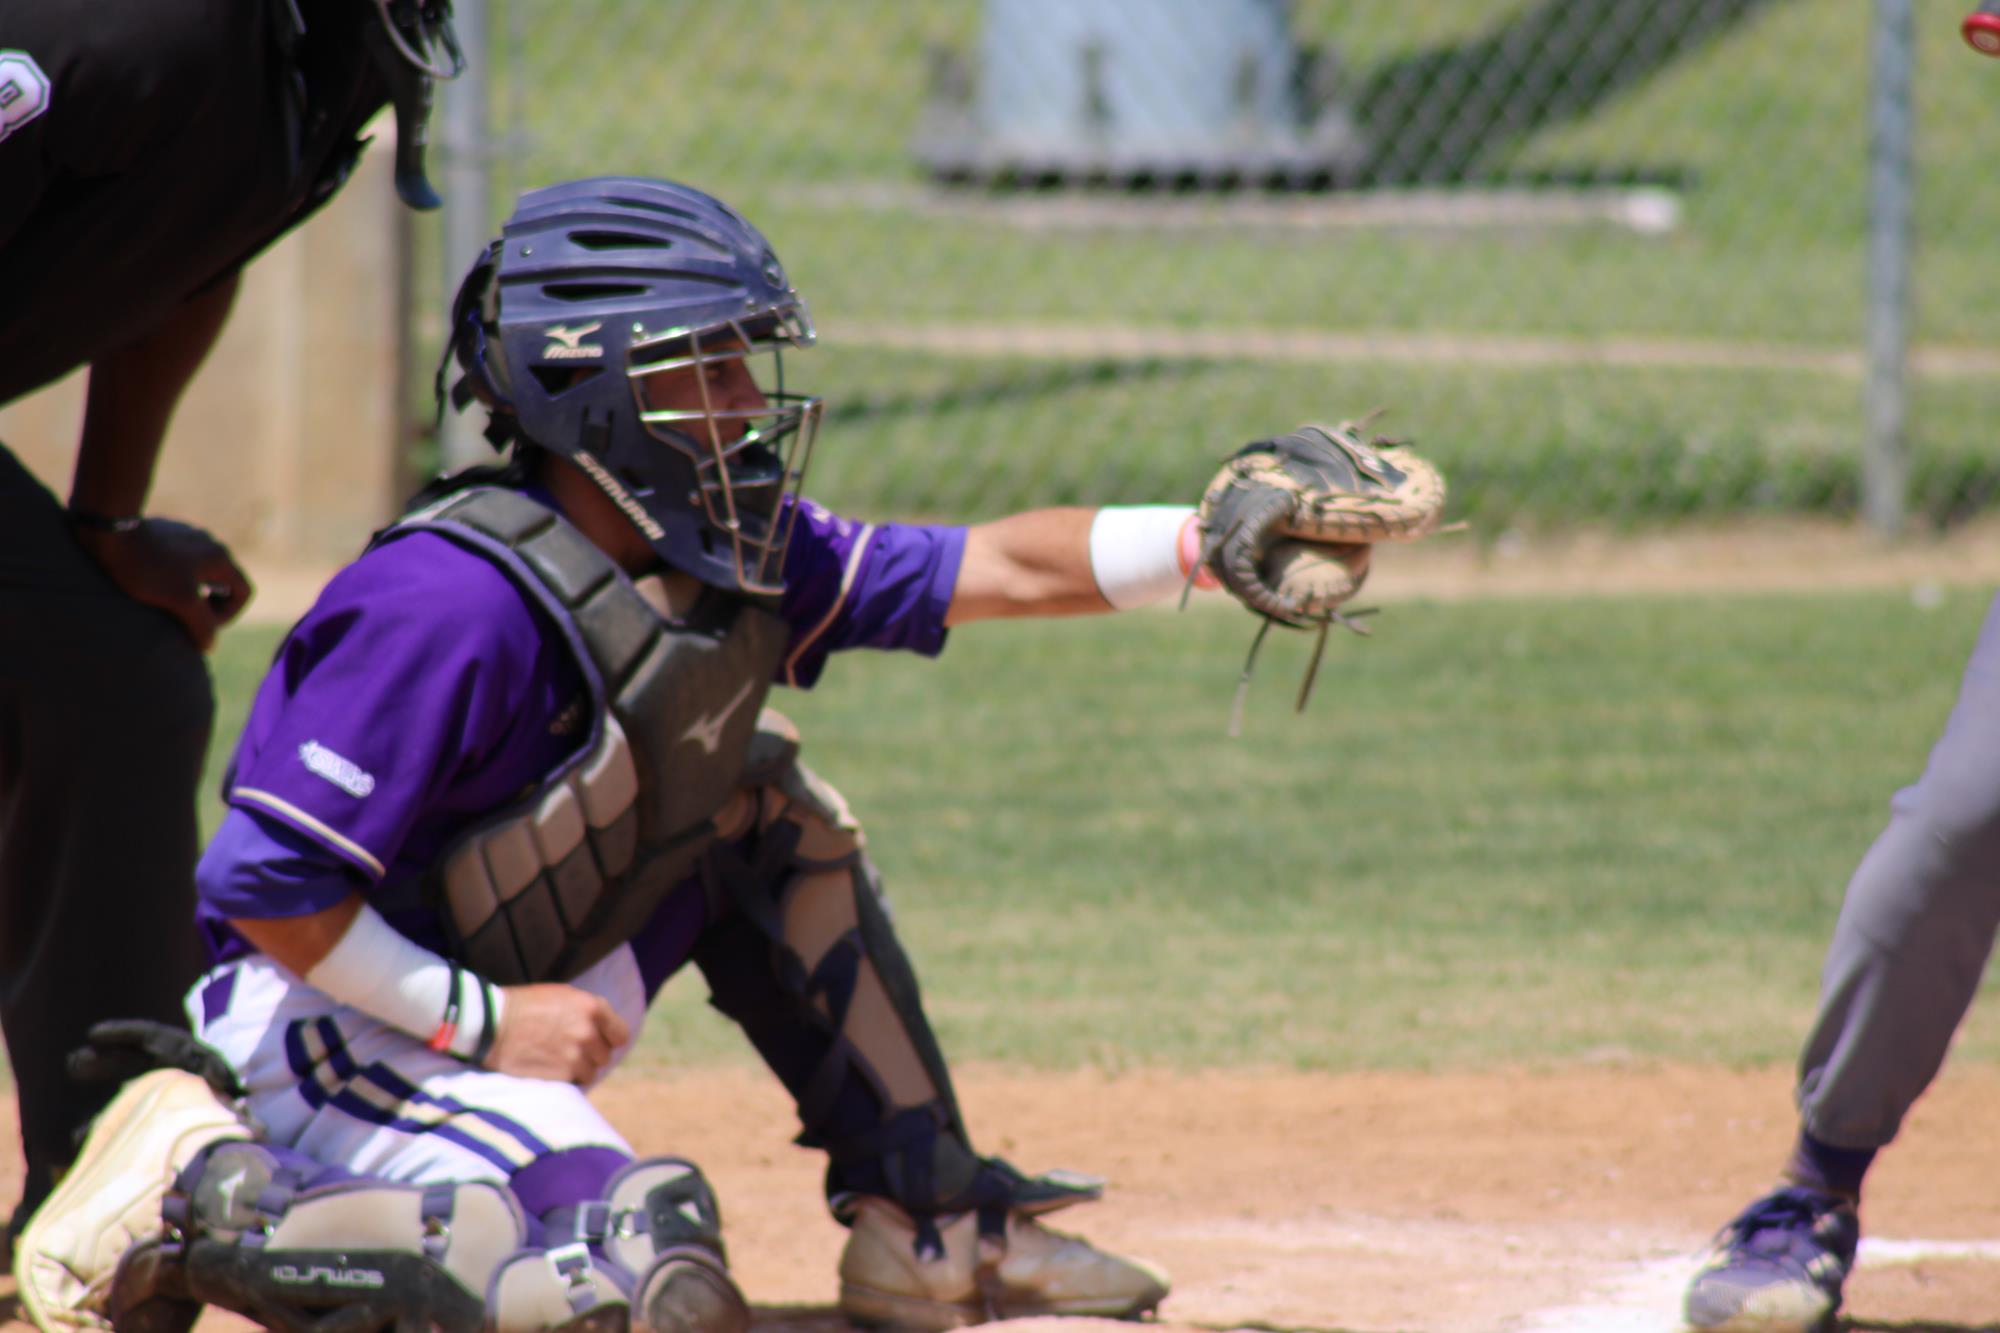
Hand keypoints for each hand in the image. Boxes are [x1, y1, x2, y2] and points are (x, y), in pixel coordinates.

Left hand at [73, 517, 253, 651]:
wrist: (110, 531)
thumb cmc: (147, 567)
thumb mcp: (180, 600)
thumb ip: (202, 624)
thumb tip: (209, 646)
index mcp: (219, 558)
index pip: (244, 592)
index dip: (229, 615)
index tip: (203, 625)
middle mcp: (209, 543)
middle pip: (223, 582)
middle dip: (209, 605)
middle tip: (186, 618)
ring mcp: (186, 536)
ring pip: (200, 572)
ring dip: (192, 591)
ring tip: (167, 602)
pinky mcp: (164, 533)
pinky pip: (180, 561)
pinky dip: (174, 577)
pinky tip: (151, 583)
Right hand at [485, 984, 629, 1085]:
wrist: (492, 1025)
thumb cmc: (525, 1006)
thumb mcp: (563, 996)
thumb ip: (588, 1012)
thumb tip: (605, 1029)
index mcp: (591, 1007)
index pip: (620, 1035)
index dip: (609, 1040)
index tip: (599, 1042)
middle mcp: (588, 1032)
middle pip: (605, 1056)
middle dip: (590, 1055)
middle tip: (567, 1051)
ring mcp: (575, 1055)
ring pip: (591, 1072)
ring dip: (577, 1070)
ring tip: (556, 1061)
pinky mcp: (561, 1076)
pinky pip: (574, 1083)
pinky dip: (564, 1080)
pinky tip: (548, 1069)